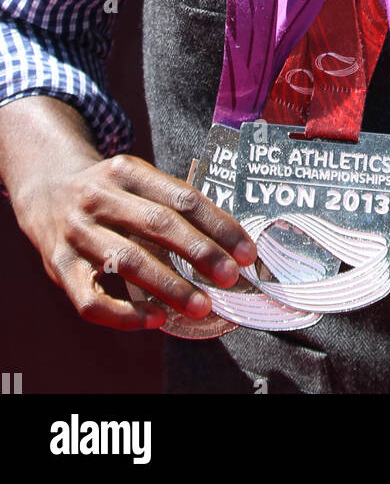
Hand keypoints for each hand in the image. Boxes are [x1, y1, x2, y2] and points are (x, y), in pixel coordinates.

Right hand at [21, 152, 257, 330]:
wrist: (43, 189)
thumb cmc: (107, 190)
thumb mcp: (134, 178)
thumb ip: (170, 202)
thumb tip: (227, 242)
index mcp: (127, 171)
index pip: (182, 198)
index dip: (219, 226)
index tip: (246, 251)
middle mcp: (100, 198)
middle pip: (159, 226)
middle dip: (201, 254)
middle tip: (231, 278)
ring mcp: (77, 233)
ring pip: (129, 262)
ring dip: (170, 287)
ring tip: (201, 306)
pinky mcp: (59, 267)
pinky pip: (93, 299)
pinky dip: (125, 314)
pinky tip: (155, 319)